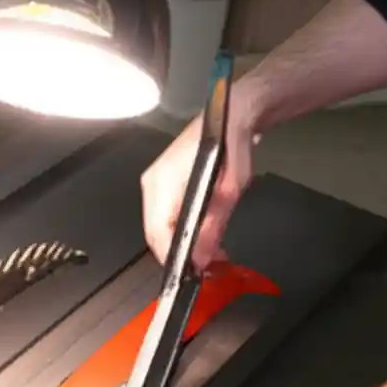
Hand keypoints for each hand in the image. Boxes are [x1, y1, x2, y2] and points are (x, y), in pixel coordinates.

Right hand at [141, 87, 260, 269]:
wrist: (233, 112)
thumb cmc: (232, 142)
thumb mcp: (231, 188)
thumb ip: (214, 225)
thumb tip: (201, 258)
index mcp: (163, 182)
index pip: (157, 232)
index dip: (174, 258)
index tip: (194, 273)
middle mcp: (152, 183)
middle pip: (156, 233)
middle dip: (180, 255)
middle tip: (208, 268)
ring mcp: (156, 183)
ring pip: (161, 227)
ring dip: (184, 244)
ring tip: (213, 255)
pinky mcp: (164, 185)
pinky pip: (167, 216)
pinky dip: (184, 231)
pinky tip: (205, 237)